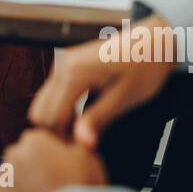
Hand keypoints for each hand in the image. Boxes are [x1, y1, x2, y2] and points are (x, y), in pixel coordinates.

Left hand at [0, 128, 106, 191]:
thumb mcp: (89, 158)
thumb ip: (75, 139)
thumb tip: (72, 125)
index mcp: (35, 139)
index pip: (38, 142)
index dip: (50, 156)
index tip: (59, 170)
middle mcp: (13, 153)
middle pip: (23, 157)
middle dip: (34, 168)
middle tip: (50, 186)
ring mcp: (2, 176)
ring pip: (12, 176)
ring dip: (22, 184)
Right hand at [28, 13, 177, 148]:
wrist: (153, 41)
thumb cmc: (145, 66)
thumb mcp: (124, 97)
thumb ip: (98, 120)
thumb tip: (82, 143)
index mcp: (74, 73)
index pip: (49, 117)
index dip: (62, 139)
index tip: (82, 150)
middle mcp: (62, 66)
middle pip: (39, 111)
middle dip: (56, 131)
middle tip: (83, 142)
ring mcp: (63, 64)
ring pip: (43, 103)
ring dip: (59, 121)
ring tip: (86, 131)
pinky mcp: (67, 66)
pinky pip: (53, 94)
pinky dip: (62, 110)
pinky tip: (83, 118)